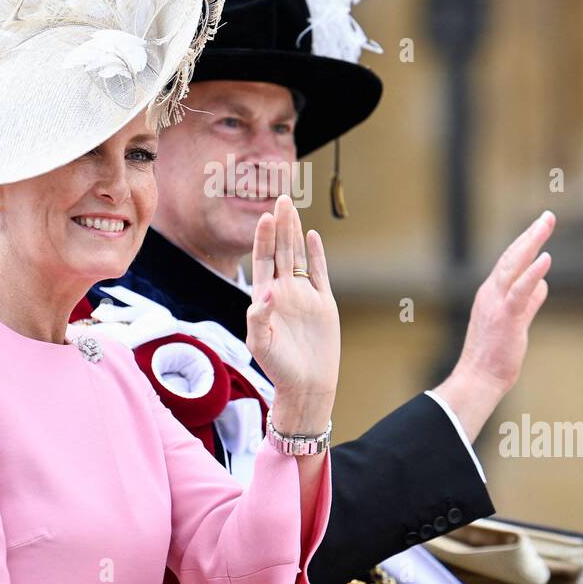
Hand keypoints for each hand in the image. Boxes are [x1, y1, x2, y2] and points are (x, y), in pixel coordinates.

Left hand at [246, 195, 338, 435]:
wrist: (307, 385)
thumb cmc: (279, 368)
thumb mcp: (261, 343)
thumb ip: (259, 317)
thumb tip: (266, 292)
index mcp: (265, 298)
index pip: (262, 260)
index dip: (262, 239)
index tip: (264, 217)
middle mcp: (284, 291)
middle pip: (281, 251)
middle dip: (280, 225)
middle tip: (281, 198)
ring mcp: (304, 295)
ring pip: (299, 256)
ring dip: (295, 233)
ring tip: (292, 208)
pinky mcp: (323, 303)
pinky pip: (319, 273)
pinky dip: (316, 254)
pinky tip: (312, 236)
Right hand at [434, 211, 554, 433]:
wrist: (478, 379)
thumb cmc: (495, 356)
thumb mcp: (515, 324)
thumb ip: (529, 303)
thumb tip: (543, 285)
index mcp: (491, 294)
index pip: (510, 262)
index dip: (526, 243)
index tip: (540, 227)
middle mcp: (490, 293)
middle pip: (511, 256)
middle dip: (530, 234)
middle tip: (548, 216)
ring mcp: (496, 303)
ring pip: (513, 265)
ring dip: (531, 243)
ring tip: (546, 224)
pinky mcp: (506, 317)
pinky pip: (520, 291)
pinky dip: (532, 273)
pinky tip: (545, 258)